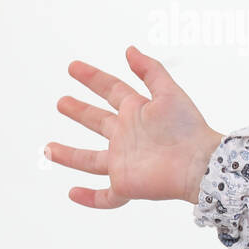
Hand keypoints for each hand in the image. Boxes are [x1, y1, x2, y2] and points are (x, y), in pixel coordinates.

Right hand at [47, 46, 225, 207]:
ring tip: (48, 149)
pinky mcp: (127, 185)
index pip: (112, 90)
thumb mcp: (170, 93)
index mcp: (138, 112)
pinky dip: (88, 198)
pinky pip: (105, 197)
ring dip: (70, 155)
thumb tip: (129, 50)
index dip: (93, 78)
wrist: (200, 164)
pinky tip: (72, 193)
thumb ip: (151, 71)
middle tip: (62, 102)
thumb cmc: (189, 129)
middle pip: (99, 122)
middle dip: (81, 112)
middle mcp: (129, 136)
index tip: (74, 67)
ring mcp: (126, 162)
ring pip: (92, 160)